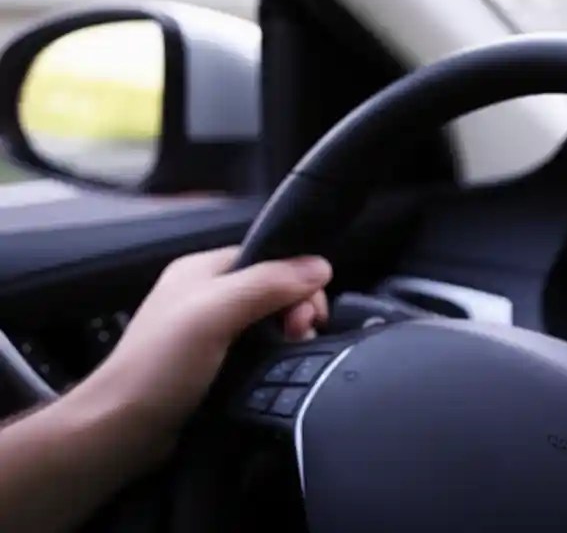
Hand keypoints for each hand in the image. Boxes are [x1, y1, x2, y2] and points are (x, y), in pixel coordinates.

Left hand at [72, 246, 330, 460]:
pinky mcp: (215, 365)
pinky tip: (279, 373)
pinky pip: (259, 351)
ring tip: (294, 357)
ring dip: (290, 337)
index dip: (297, 280)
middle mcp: (207, 295)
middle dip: (297, 310)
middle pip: (274, 290)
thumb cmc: (161, 366)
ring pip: (270, 322)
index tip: (308, 315)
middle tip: (302, 337)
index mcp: (202, 269)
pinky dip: (275, 359)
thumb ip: (268, 284)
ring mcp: (210, 332)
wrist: (121, 431)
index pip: (269, 258)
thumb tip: (323, 265)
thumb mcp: (215, 313)